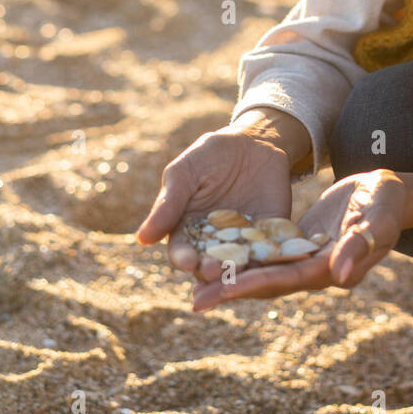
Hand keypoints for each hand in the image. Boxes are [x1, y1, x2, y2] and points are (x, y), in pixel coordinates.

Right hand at [135, 113, 298, 283]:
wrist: (252, 142)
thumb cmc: (209, 157)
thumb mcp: (185, 173)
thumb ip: (168, 204)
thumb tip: (142, 239)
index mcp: (187, 231)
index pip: (182, 252)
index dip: (183, 258)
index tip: (186, 261)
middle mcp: (214, 243)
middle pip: (209, 265)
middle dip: (211, 270)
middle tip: (214, 270)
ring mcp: (243, 241)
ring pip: (239, 264)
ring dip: (239, 271)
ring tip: (239, 269)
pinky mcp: (270, 235)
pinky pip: (269, 251)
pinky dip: (268, 258)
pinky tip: (269, 259)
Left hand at [190, 169, 406, 311]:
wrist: (388, 192)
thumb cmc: (386, 202)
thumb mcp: (377, 218)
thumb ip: (361, 243)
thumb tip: (340, 274)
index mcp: (333, 269)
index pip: (288, 279)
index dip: (254, 284)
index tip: (223, 291)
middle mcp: (316, 272)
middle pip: (268, 283)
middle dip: (232, 292)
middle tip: (195, 302)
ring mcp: (307, 261)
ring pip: (263, 273)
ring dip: (231, 281)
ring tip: (195, 288)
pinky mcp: (300, 247)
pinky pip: (268, 256)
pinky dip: (243, 260)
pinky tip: (217, 259)